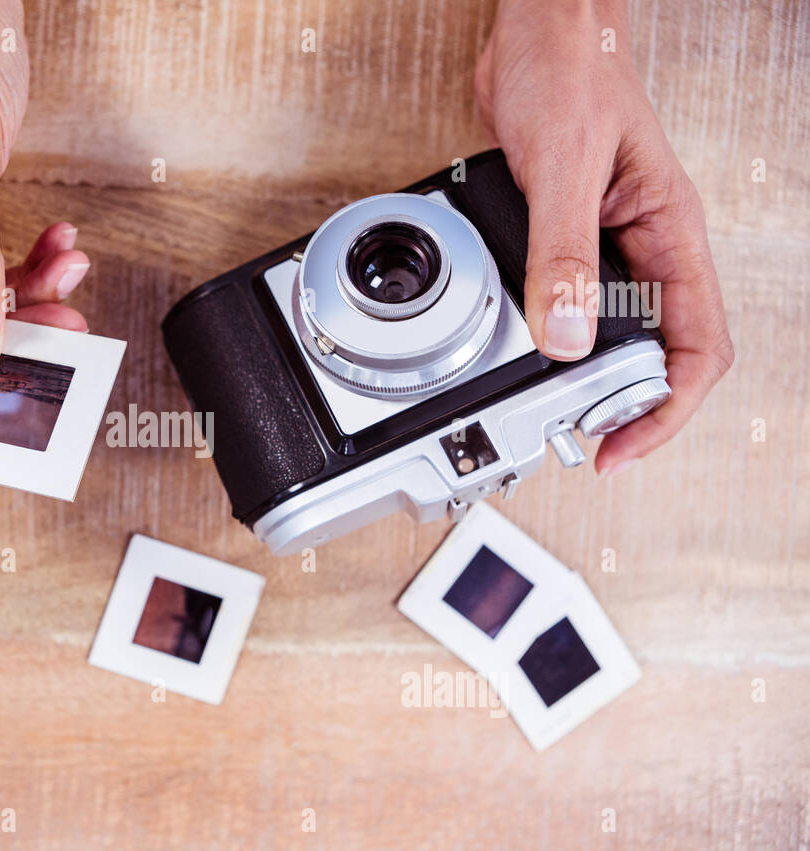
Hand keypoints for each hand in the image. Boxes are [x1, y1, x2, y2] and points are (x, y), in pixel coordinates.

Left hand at [475, 0, 732, 474]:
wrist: (537, 32)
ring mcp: (603, 245)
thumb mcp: (566, 167)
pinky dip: (546, 337)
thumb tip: (563, 338)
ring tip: (548, 411)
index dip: (664, 408)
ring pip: (609, 334)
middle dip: (625, 406)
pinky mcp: (561, 237)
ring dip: (584, 377)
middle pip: (656, 354)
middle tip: (581, 441)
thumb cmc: (573, 71)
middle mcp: (644, 246)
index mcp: (671, 232)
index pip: (695, 345)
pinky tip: (519, 350)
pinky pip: (564, 302)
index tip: (619, 445)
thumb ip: (563, 253)